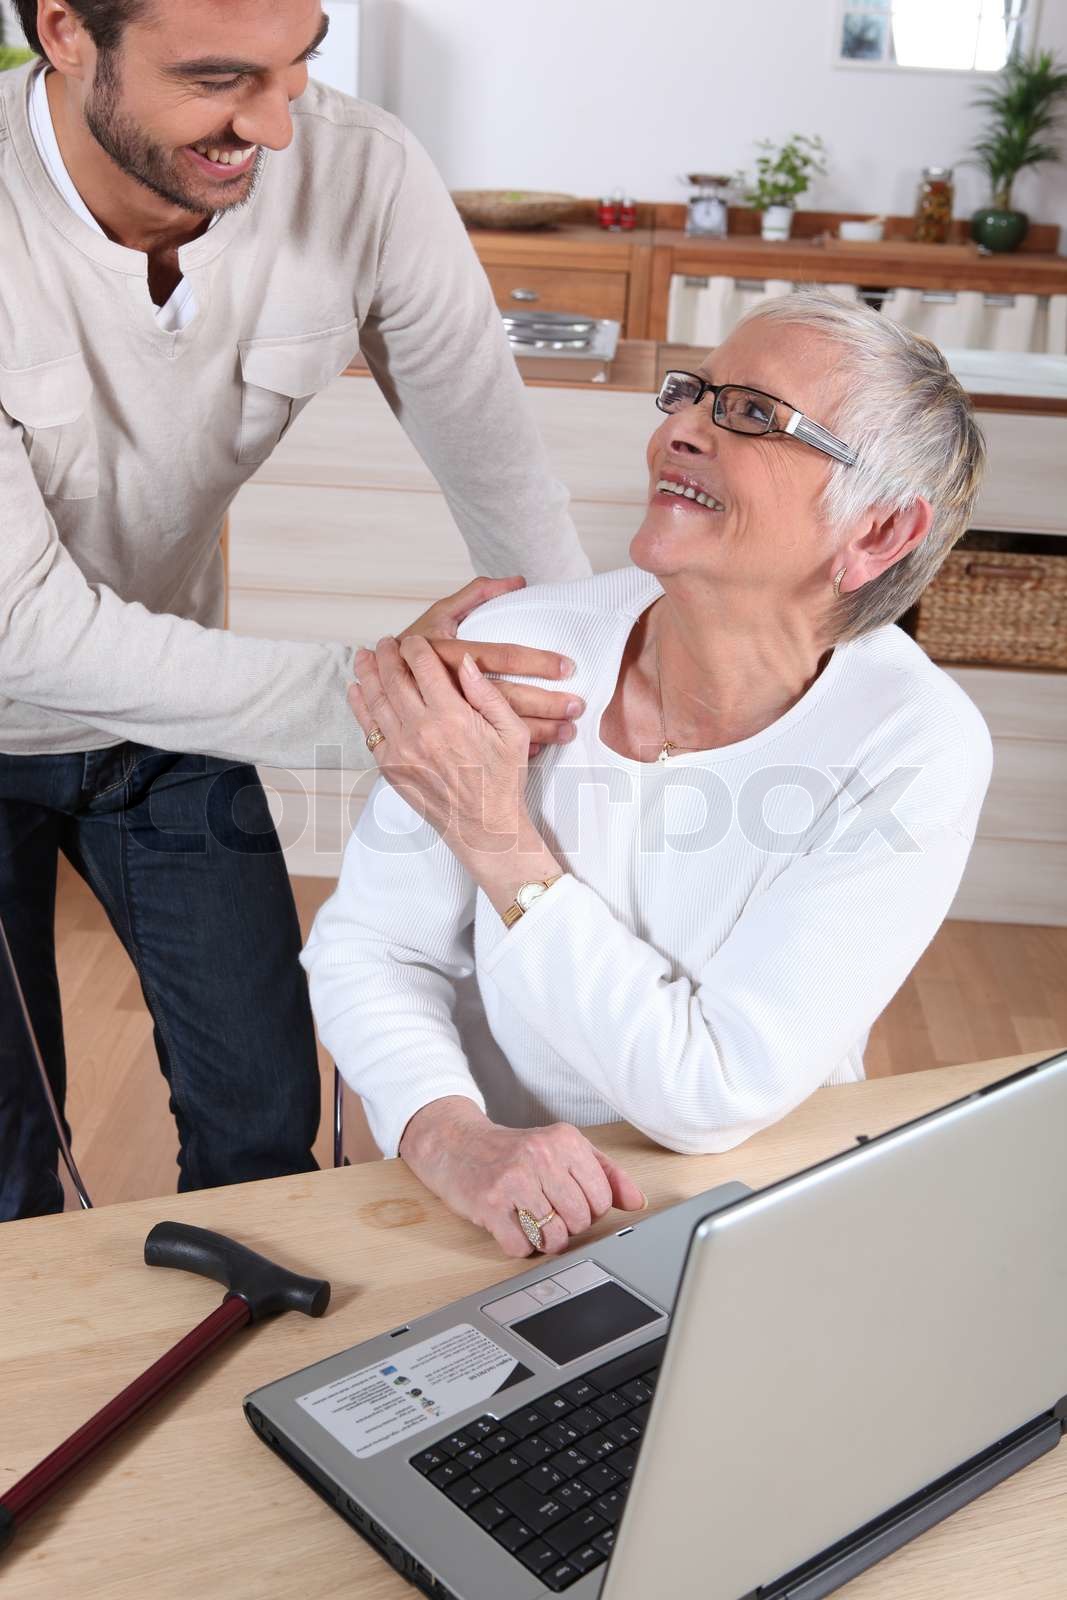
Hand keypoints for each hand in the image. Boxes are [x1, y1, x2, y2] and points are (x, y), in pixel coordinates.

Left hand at [351, 635, 534, 858]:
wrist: (485, 828)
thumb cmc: (503, 779)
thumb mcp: (512, 732)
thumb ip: (487, 693)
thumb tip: (465, 662)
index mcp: (452, 716)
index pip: (423, 666)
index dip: (415, 647)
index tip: (414, 639)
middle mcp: (421, 730)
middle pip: (393, 678)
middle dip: (387, 654)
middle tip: (385, 642)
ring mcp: (401, 750)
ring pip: (375, 701)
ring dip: (367, 674)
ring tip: (363, 657)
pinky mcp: (391, 767)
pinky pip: (368, 730)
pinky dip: (359, 707)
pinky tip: (357, 691)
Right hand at [399, 1097, 646, 1257]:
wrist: (457, 1144)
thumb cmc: (514, 1151)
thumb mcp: (562, 1148)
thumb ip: (605, 1172)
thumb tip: (636, 1201)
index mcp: (565, 1141)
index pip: (602, 1199)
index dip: (589, 1209)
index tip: (570, 1200)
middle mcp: (541, 1156)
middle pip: (581, 1222)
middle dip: (567, 1225)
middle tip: (547, 1208)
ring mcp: (513, 1180)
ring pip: (554, 1239)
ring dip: (544, 1239)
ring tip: (531, 1218)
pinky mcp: (489, 1204)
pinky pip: (521, 1248)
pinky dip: (519, 1245)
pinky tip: (510, 1223)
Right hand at [400, 577, 584, 749]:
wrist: (377, 684)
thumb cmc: (416, 644)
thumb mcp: (440, 615)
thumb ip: (476, 595)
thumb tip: (518, 582)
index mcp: (449, 652)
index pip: (501, 655)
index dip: (536, 661)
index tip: (567, 667)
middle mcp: (448, 684)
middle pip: (506, 695)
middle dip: (546, 703)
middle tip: (578, 705)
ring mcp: (445, 715)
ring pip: (499, 724)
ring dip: (539, 728)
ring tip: (570, 730)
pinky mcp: (446, 735)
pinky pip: (484, 745)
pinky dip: (512, 747)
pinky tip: (540, 748)